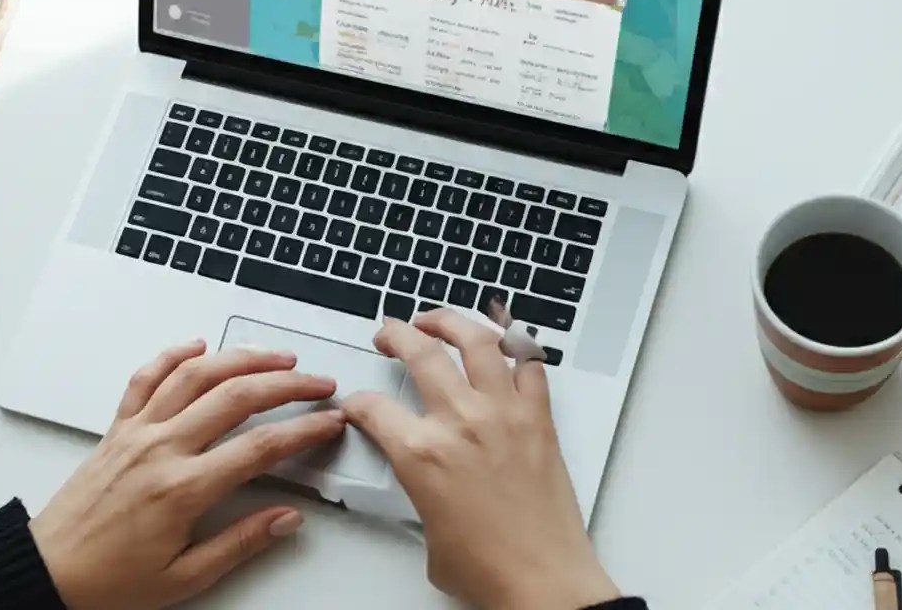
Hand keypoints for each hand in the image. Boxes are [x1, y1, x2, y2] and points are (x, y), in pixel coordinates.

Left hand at [30, 341, 344, 609]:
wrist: (46, 572)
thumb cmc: (108, 581)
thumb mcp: (184, 577)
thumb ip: (240, 543)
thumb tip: (286, 519)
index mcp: (182, 490)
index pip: (260, 447)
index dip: (304, 430)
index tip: (329, 422)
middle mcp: (160, 450)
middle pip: (236, 397)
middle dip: (288, 384)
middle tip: (318, 383)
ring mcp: (136, 433)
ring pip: (196, 375)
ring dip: (242, 358)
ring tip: (277, 358)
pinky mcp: (116, 428)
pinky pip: (146, 378)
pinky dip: (173, 355)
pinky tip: (198, 345)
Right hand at [344, 311, 619, 609]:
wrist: (543, 582)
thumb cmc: (488, 570)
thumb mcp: (427, 530)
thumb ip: (421, 488)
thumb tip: (426, 476)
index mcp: (421, 454)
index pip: (373, 408)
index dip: (357, 402)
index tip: (358, 402)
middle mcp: (461, 422)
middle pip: (420, 353)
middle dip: (396, 333)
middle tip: (390, 330)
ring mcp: (504, 414)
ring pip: (475, 341)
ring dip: (452, 321)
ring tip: (438, 318)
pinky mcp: (539, 419)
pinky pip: (529, 365)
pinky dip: (518, 344)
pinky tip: (506, 335)